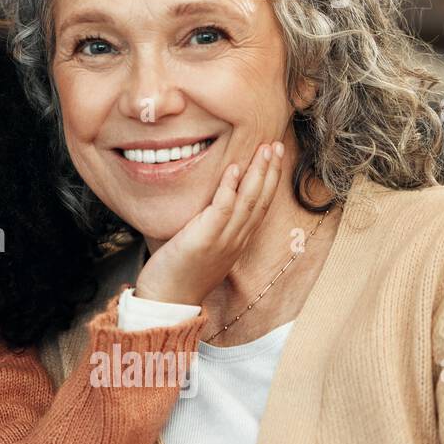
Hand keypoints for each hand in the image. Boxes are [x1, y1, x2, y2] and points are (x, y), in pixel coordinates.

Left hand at [134, 141, 285, 305]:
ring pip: (248, 202)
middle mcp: (236, 240)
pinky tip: (233, 168)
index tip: (274, 156)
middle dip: (270, 170)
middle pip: (260, 200)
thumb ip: (212, 225)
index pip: (261, 205)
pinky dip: (230, 188)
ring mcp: (222, 240)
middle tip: (276, 144)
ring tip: (264, 149)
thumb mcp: (204, 246)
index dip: (270, 180)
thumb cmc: (181, 272)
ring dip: (258, 173)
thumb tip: (211, 202)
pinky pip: (222, 210)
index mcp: (238, 240)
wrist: (168, 300)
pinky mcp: (204, 240)